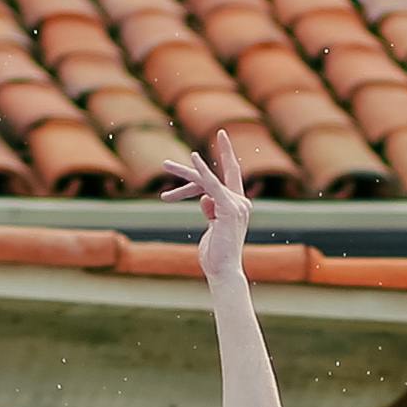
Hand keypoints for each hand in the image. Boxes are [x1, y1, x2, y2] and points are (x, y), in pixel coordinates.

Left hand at [162, 129, 253, 276]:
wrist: (223, 271)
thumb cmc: (216, 256)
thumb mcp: (211, 229)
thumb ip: (210, 211)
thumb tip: (204, 198)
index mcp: (237, 206)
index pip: (232, 174)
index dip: (227, 153)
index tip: (221, 135)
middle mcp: (240, 202)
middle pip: (211, 178)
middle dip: (189, 171)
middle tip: (166, 164)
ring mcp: (236, 204)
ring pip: (206, 181)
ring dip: (184, 174)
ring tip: (165, 166)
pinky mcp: (229, 207)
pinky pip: (212, 184)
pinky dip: (203, 171)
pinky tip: (194, 157)